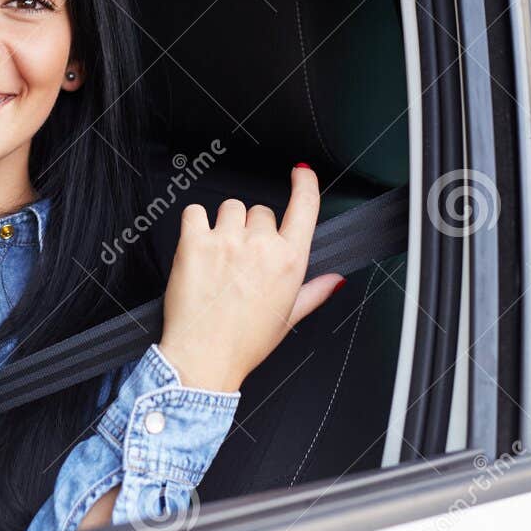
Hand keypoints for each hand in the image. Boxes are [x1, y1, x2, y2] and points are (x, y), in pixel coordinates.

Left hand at [156, 165, 341, 392]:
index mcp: (289, 262)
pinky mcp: (194, 242)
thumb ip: (314, 292)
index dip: (305, 184)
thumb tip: (336, 280)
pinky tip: (197, 246)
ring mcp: (227, 241)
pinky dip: (195, 223)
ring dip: (224, 224)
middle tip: (241, 260)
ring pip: (230, 208)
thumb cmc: (244, 342)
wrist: (203, 357)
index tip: (301, 172)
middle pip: (260, 211)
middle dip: (252, 229)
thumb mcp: (287, 317)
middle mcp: (261, 246)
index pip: (305, 207)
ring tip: (219, 256)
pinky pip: (195, 212)